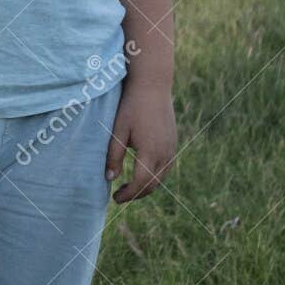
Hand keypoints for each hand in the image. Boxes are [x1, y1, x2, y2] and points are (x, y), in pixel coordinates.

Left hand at [105, 80, 176, 203]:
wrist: (153, 86)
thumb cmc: (131, 107)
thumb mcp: (118, 131)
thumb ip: (113, 156)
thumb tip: (110, 179)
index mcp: (150, 152)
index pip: (140, 184)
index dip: (127, 195)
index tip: (115, 198)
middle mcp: (165, 154)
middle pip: (152, 185)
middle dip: (136, 194)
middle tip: (120, 195)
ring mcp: (172, 149)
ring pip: (161, 178)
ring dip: (146, 187)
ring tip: (130, 187)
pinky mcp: (174, 143)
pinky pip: (166, 168)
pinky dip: (155, 176)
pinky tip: (142, 172)